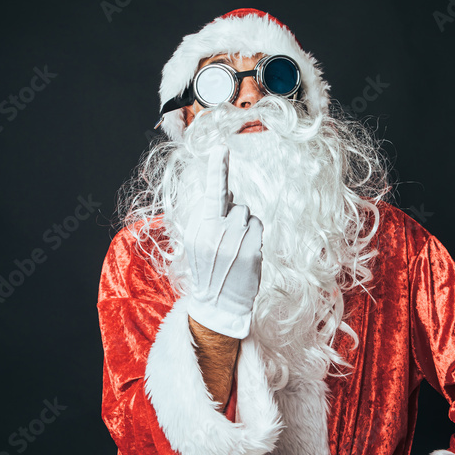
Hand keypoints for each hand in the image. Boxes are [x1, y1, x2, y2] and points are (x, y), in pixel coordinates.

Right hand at [185, 145, 263, 339]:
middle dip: (233, 215)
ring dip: (244, 225)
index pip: (210, 194)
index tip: (220, 150)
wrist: (218, 304)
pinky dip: (253, 236)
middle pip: (235, 203)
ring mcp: (236, 243)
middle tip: (226, 239)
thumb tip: (229, 192)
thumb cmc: (208, 270)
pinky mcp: (252, 252)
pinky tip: (244, 254)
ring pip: (248, 214)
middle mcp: (216, 234)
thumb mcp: (197, 243)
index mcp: (198, 230)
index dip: (216, 170)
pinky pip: (257, 227)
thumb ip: (208, 216)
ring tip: (235, 248)